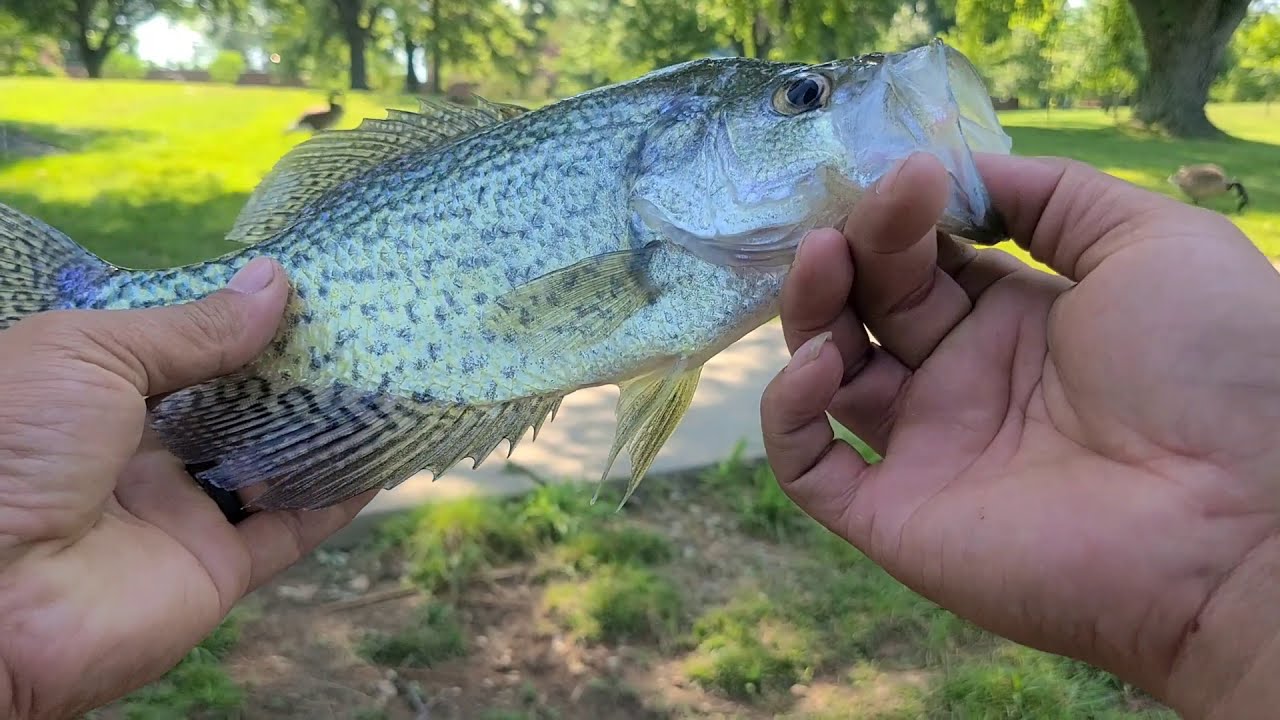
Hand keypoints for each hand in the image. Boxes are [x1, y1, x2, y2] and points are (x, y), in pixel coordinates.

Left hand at [0, 258, 375, 719]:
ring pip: (271, 464)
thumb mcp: (91, 354)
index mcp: (97, 393)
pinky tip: (383, 458)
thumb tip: (274, 283)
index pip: (185, 350)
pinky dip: (337, 499)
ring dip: (323, 429)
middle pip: (236, 405)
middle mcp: (142, 451)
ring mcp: (181, 513)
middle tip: (362, 329)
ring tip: (387, 380)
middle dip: (292, 370)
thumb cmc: (16, 447)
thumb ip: (189, 327)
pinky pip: (291, 532)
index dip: (241, 320)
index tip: (307, 288)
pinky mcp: (216, 569)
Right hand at [760, 152, 1279, 717]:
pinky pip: (809, 468)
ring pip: (828, 369)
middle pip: (871, 300)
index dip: (901, 213)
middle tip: (870, 208)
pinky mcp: (896, 515)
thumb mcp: (1152, 240)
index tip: (907, 172)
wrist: (1247, 515)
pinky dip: (790, 410)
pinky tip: (825, 361)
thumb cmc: (1215, 365)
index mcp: (1020, 320)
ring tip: (824, 256)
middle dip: (858, 241)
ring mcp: (927, 448)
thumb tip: (959, 173)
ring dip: (811, 305)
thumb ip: (1051, 197)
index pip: (925, 257)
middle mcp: (964, 380)